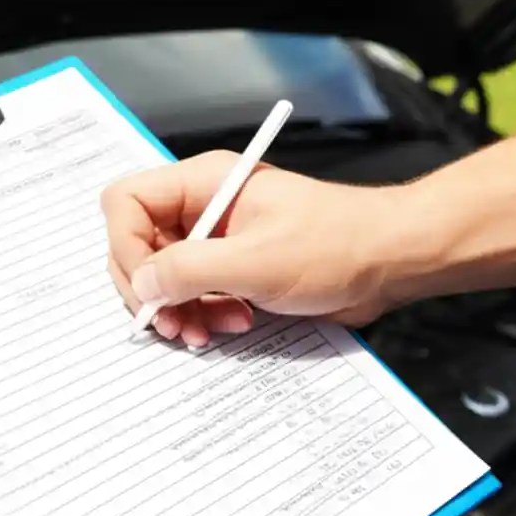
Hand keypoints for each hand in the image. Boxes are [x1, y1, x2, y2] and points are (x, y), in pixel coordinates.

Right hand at [103, 151, 429, 345]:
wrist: (390, 261)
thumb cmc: (338, 243)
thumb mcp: (256, 260)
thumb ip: (188, 271)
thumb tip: (141, 285)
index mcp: (204, 184)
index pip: (126, 203)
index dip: (125, 246)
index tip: (146, 286)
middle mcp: (203, 208)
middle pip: (138, 245)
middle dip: (150, 289)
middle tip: (171, 322)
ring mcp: (217, 241)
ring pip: (163, 277)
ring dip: (177, 310)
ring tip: (204, 331)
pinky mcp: (234, 270)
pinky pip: (193, 295)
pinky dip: (201, 316)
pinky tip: (231, 325)